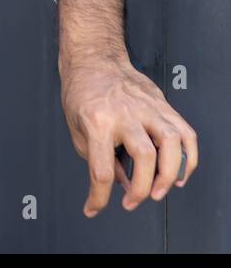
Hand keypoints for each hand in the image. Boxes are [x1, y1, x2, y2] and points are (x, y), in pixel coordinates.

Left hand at [60, 52, 198, 217]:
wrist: (94, 60)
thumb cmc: (82, 92)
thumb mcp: (78, 129)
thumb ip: (98, 159)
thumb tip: (123, 185)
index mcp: (97, 121)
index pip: (101, 169)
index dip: (98, 196)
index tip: (95, 208)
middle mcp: (125, 114)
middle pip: (144, 157)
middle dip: (143, 188)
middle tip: (134, 201)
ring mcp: (147, 108)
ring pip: (172, 143)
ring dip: (171, 173)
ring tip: (162, 190)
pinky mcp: (163, 105)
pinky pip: (186, 133)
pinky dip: (189, 157)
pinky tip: (181, 172)